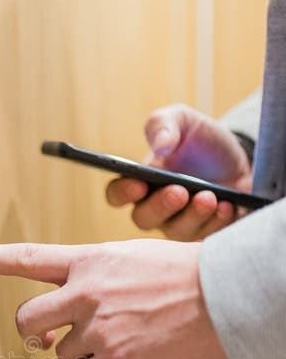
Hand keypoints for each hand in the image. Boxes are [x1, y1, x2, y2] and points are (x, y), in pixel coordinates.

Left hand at [0, 239, 227, 358]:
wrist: (227, 297)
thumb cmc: (188, 276)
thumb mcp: (133, 260)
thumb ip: (95, 280)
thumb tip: (70, 317)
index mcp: (89, 262)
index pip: (27, 258)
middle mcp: (85, 293)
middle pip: (28, 320)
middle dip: (38, 331)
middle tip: (56, 334)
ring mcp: (97, 330)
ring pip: (62, 354)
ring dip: (85, 353)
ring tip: (125, 338)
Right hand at [106, 104, 252, 240]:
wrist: (241, 159)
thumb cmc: (202, 142)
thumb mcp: (184, 120)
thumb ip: (164, 124)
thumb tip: (159, 147)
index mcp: (141, 181)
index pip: (117, 194)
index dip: (122, 193)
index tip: (139, 184)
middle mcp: (155, 208)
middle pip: (144, 219)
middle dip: (161, 206)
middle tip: (180, 191)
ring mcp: (179, 225)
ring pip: (176, 231)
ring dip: (193, 215)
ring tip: (210, 197)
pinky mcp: (204, 234)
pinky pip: (205, 237)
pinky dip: (216, 222)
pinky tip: (227, 206)